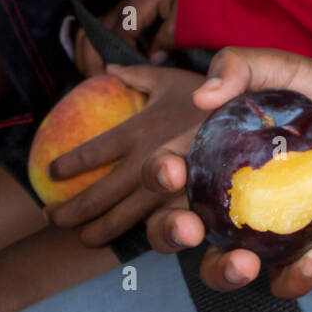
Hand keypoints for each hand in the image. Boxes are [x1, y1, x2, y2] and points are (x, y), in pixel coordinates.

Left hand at [45, 64, 204, 244]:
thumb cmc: (213, 98)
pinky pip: (159, 227)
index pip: (91, 152)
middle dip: (69, 211)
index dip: (66, 165)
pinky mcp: (191, 206)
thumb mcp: (172, 78)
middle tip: (52, 216)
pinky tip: (130, 243)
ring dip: (97, 231)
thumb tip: (109, 68)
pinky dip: (140, 237)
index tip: (51, 172)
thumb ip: (138, 75)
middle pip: (97, 196)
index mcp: (138, 130)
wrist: (259, 119)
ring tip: (83, 236)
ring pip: (123, 219)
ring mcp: (168, 188)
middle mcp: (147, 161)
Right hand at [74, 0, 182, 76]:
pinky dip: (90, 47)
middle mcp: (120, 7)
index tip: (122, 81)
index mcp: (134, 7)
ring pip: (87, 33)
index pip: (114, 39)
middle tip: (104, 87)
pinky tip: (99, 64)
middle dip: (92, 64)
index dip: (116, 62)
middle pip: (91, 38)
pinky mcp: (122, 10)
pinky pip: (95, 29)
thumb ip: (168, 36)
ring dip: (86, 56)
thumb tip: (152, 61)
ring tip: (97, 79)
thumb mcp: (183, 11)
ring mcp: (118, 8)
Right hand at [142, 45, 311, 298]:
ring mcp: (259, 230)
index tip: (171, 171)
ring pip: (221, 267)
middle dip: (170, 234)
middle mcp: (226, 199)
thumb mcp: (283, 67)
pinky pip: (285, 278)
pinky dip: (294, 279)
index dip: (156, 175)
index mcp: (210, 157)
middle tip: (190, 228)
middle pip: (176, 229)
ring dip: (223, 274)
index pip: (167, 172)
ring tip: (245, 264)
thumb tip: (203, 95)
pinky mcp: (298, 250)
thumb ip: (241, 64)